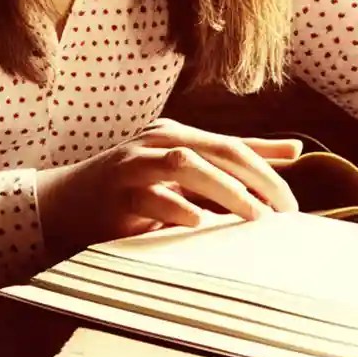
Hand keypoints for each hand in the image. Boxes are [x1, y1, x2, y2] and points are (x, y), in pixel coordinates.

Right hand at [35, 119, 302, 255]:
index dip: (267, 169)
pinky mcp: (115, 193)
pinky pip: (148, 197)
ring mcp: (134, 164)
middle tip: (282, 210)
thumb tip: (294, 150)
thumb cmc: (133, 187)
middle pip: (216, 150)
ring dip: (222, 188)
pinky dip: (175, 208)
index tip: (292, 203)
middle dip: (255, 178)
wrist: (64, 203)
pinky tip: (197, 221)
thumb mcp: (185, 170)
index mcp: (178, 135)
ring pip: (184, 164)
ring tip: (251, 213)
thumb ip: (235, 161)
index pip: (233, 145)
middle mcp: (158, 142)